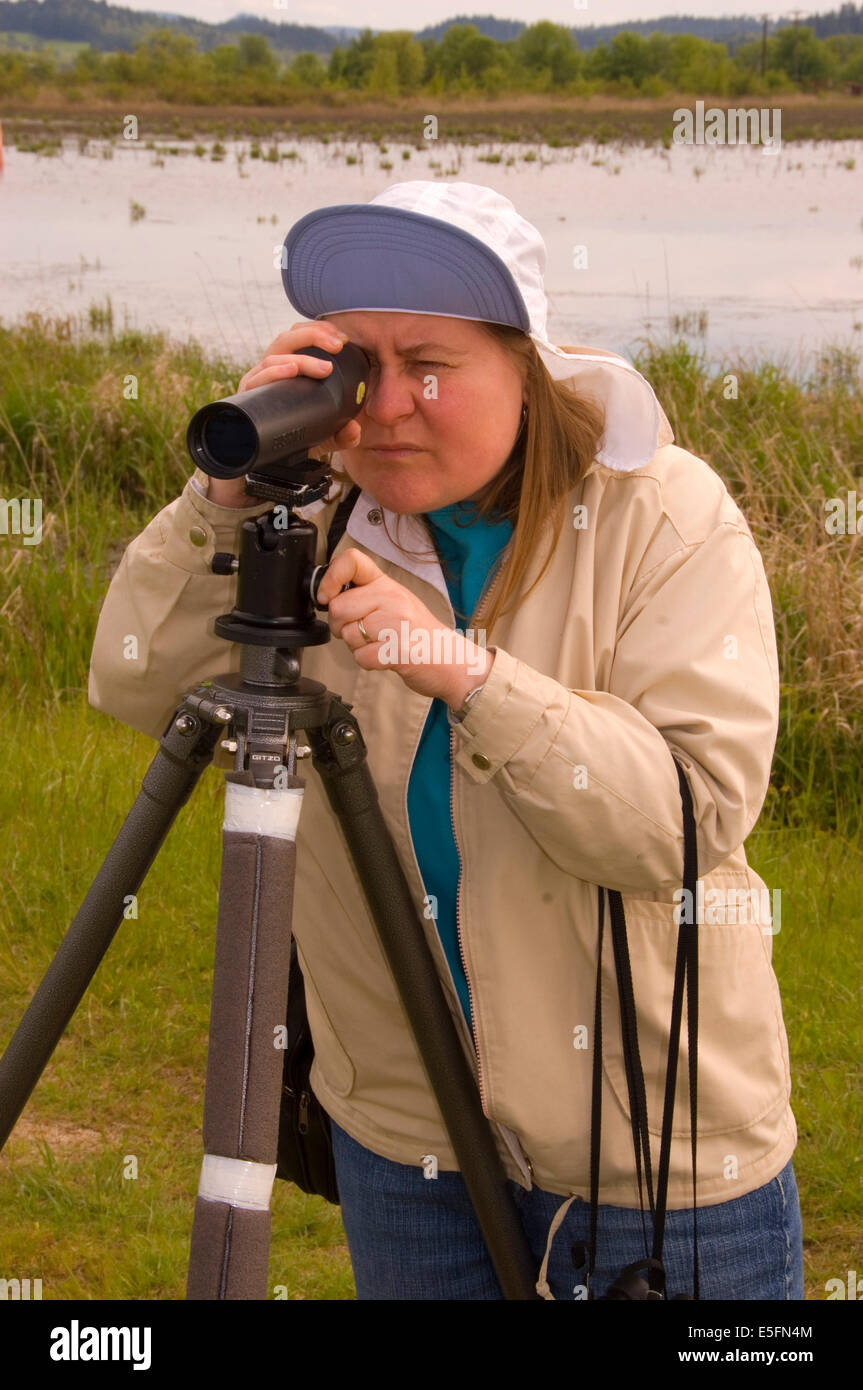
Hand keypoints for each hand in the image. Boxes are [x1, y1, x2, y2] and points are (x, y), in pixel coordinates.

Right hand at [207, 321, 363, 507]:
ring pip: (273, 355)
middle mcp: (269, 372)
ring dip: (301, 358)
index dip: (319, 332)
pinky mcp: (244, 397)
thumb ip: (341, 435)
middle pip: (287, 339)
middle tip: (337, 345)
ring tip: (323, 367)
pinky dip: (274, 371)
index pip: (298, 338)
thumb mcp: (321, 438)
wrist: (259, 468)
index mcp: (286, 370)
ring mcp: (255, 383)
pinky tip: (290, 370)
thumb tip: (354, 430)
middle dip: (314, 336)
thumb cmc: (289, 442)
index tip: (343, 339)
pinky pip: (256, 378)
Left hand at [317, 548, 492, 703]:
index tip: (326, 595)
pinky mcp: (397, 649)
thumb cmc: (419, 634)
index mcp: (388, 585)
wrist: (451, 660)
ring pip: (348, 634)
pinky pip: (361, 657)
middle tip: (358, 631)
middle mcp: (392, 598)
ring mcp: (396, 623)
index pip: (351, 560)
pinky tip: (384, 657)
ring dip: (356, 646)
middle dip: (340, 625)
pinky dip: (368, 662)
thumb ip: (365, 595)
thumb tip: (329, 595)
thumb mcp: (394, 603)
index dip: (330, 577)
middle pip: (338, 607)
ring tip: (379, 644)